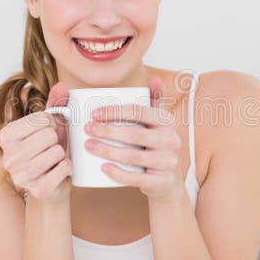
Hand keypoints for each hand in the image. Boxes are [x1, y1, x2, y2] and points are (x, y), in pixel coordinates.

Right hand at [0, 82, 72, 201]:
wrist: (49, 185)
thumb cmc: (46, 151)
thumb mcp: (48, 126)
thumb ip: (55, 104)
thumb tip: (62, 86)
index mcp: (5, 136)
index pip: (42, 118)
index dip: (51, 124)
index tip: (45, 133)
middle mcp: (8, 157)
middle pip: (49, 135)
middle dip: (56, 140)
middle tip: (50, 149)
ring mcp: (21, 175)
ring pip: (57, 151)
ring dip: (61, 154)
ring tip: (53, 160)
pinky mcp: (37, 189)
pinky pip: (64, 167)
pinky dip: (67, 167)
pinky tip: (58, 171)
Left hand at [83, 75, 184, 200]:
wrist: (167, 180)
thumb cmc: (155, 144)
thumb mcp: (158, 122)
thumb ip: (154, 100)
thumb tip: (153, 78)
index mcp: (167, 121)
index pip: (138, 111)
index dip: (115, 111)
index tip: (93, 114)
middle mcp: (171, 140)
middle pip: (134, 133)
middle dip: (107, 131)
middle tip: (87, 129)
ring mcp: (168, 162)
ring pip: (134, 156)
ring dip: (108, 151)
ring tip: (88, 145)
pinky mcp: (162, 182)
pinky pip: (138, 178)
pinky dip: (119, 173)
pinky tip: (103, 167)